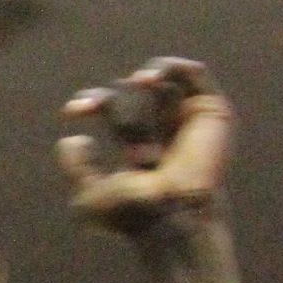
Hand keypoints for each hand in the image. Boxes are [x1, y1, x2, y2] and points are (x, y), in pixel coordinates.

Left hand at [57, 58, 228, 231]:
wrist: (172, 214)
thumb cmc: (133, 214)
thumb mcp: (89, 196)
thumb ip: (75, 168)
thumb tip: (70, 139)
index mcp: (140, 150)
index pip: (115, 112)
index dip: (92, 102)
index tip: (72, 112)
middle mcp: (165, 134)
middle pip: (135, 96)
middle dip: (109, 95)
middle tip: (93, 105)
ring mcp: (188, 124)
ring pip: (166, 82)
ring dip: (145, 75)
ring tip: (134, 83)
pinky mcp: (212, 115)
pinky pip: (195, 75)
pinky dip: (171, 67)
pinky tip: (148, 80)